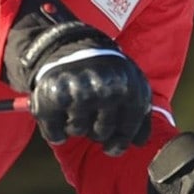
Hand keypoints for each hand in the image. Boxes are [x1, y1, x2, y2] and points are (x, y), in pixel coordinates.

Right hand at [2, 0, 151, 154]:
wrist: (71, 47)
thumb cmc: (106, 72)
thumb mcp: (131, 84)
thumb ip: (141, 113)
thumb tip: (140, 142)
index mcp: (126, 87)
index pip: (126, 131)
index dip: (119, 142)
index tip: (112, 146)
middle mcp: (103, 90)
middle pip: (100, 133)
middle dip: (96, 131)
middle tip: (92, 118)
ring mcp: (77, 92)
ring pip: (77, 131)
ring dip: (75, 126)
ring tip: (77, 109)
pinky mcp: (52, 95)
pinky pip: (55, 132)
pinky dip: (56, 131)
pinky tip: (60, 116)